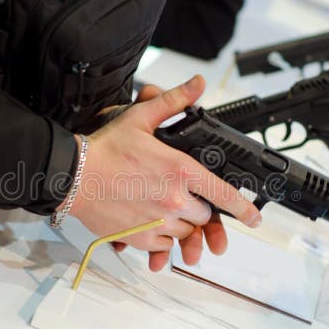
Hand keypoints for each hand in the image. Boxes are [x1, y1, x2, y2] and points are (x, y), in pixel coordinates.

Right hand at [70, 76, 261, 270]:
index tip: (254, 218)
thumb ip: (174, 102)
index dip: (244, 208)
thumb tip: (197, 83)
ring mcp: (159, 222)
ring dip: (179, 222)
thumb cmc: (105, 149)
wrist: (74, 175)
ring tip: (160, 207)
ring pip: (185, 231)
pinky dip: (161, 237)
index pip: (224, 195)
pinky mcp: (142, 238)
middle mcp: (174, 200)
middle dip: (197, 207)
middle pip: (204, 215)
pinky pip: (164, 245)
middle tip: (178, 196)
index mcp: (181, 171)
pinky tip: (149, 220)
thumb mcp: (142, 119)